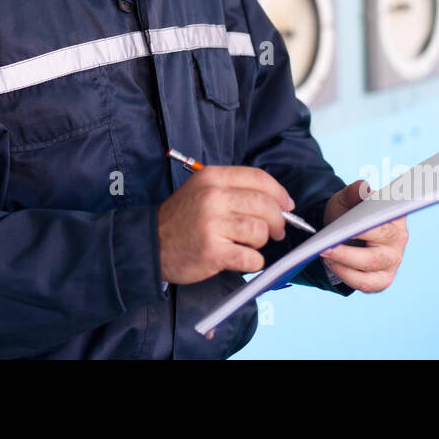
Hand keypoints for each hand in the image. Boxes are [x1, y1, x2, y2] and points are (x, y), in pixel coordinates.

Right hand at [158, 165, 294, 284]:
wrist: (151, 244)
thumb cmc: (182, 219)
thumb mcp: (202, 190)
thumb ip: (235, 190)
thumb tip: (279, 202)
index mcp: (213, 177)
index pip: (259, 178)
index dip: (279, 193)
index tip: (287, 205)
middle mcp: (213, 197)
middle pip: (265, 205)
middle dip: (278, 221)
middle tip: (275, 232)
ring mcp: (213, 224)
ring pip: (260, 231)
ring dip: (260, 242)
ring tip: (246, 244)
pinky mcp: (214, 251)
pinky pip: (252, 257)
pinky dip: (252, 261)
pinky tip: (239, 258)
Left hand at [317, 179, 406, 292]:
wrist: (343, 232)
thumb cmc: (348, 215)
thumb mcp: (346, 200)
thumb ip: (353, 192)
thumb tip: (363, 187)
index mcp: (395, 217)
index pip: (384, 224)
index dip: (368, 229)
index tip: (351, 229)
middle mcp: (399, 240)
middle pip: (378, 252)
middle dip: (348, 252)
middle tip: (325, 248)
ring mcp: (393, 261)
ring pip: (371, 269)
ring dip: (344, 264)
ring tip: (324, 255)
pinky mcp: (384, 279)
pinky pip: (367, 284)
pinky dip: (347, 277)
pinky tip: (332, 265)